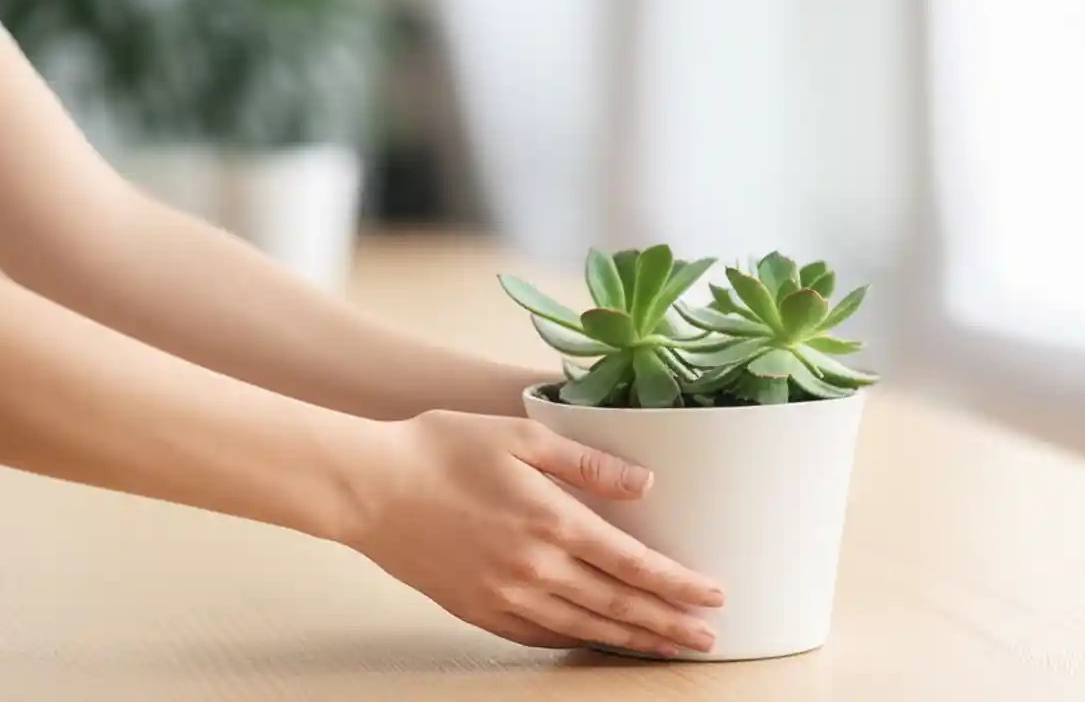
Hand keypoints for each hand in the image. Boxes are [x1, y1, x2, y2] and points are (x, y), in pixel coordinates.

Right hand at [342, 410, 724, 656]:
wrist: (370, 487)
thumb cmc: (443, 449)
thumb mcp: (521, 435)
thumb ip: (588, 462)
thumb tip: (645, 485)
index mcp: (552, 520)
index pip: (634, 564)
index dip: (678, 583)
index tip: (714, 595)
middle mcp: (535, 567)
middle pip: (619, 605)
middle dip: (669, 624)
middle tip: (709, 639)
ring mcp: (505, 595)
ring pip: (585, 628)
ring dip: (632, 641)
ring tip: (668, 649)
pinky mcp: (478, 610)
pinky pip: (540, 636)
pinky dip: (578, 643)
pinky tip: (597, 642)